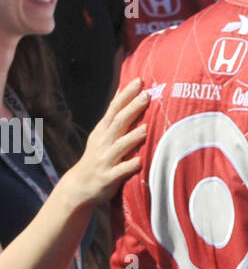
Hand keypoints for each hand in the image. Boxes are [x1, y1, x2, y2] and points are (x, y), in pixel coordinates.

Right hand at [61, 78, 148, 211]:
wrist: (79, 186)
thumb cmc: (98, 158)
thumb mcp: (102, 136)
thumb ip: (114, 117)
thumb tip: (124, 93)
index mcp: (103, 131)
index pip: (114, 109)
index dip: (126, 95)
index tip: (140, 81)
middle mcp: (103, 143)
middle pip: (118, 123)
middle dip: (132, 109)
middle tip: (146, 95)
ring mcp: (105, 160)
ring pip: (119, 146)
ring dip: (132, 137)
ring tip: (146, 128)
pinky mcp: (108, 178)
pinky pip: (120, 171)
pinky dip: (129, 166)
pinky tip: (140, 161)